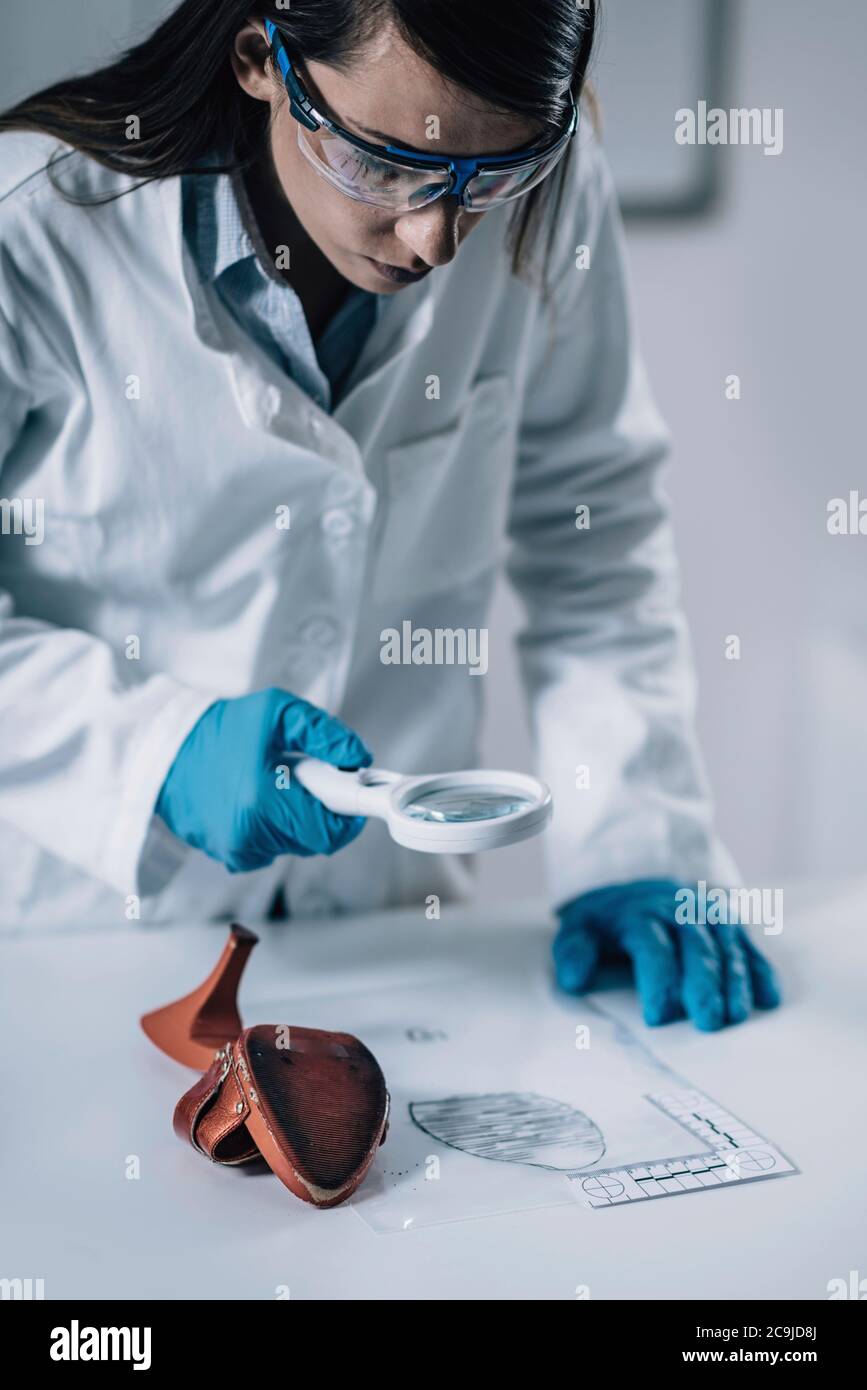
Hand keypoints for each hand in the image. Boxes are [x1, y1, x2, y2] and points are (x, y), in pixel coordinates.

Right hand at [156, 688, 371, 871]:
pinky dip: (275, 827)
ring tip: (277, 782)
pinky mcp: (228, 855)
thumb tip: (357, 757)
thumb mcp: (276, 712)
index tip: (354, 791)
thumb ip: (323, 732)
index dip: (349, 812)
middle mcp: (249, 835)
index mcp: (262, 802)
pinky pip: (271, 847)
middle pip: (316, 839)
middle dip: (322, 809)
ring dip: (298, 817)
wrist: (165, 751)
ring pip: (294, 843)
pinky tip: (258, 798)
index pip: (330, 830)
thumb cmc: (219, 728)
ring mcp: (237, 849)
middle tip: (311, 776)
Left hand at [553, 879, 780, 1030]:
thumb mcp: (580, 929)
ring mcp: (711, 917)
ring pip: (728, 949)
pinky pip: (750, 948)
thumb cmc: (608, 921)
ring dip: (735, 984)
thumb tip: (574, 979)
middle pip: (697, 949)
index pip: (653, 946)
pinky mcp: (732, 927)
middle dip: (704, 985)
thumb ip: (574, 953)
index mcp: (642, 914)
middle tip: (708, 1022)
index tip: (658, 1017)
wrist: (637, 882)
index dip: (657, 982)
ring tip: (736, 1017)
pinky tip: (768, 999)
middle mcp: (681, 912)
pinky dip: (760, 972)